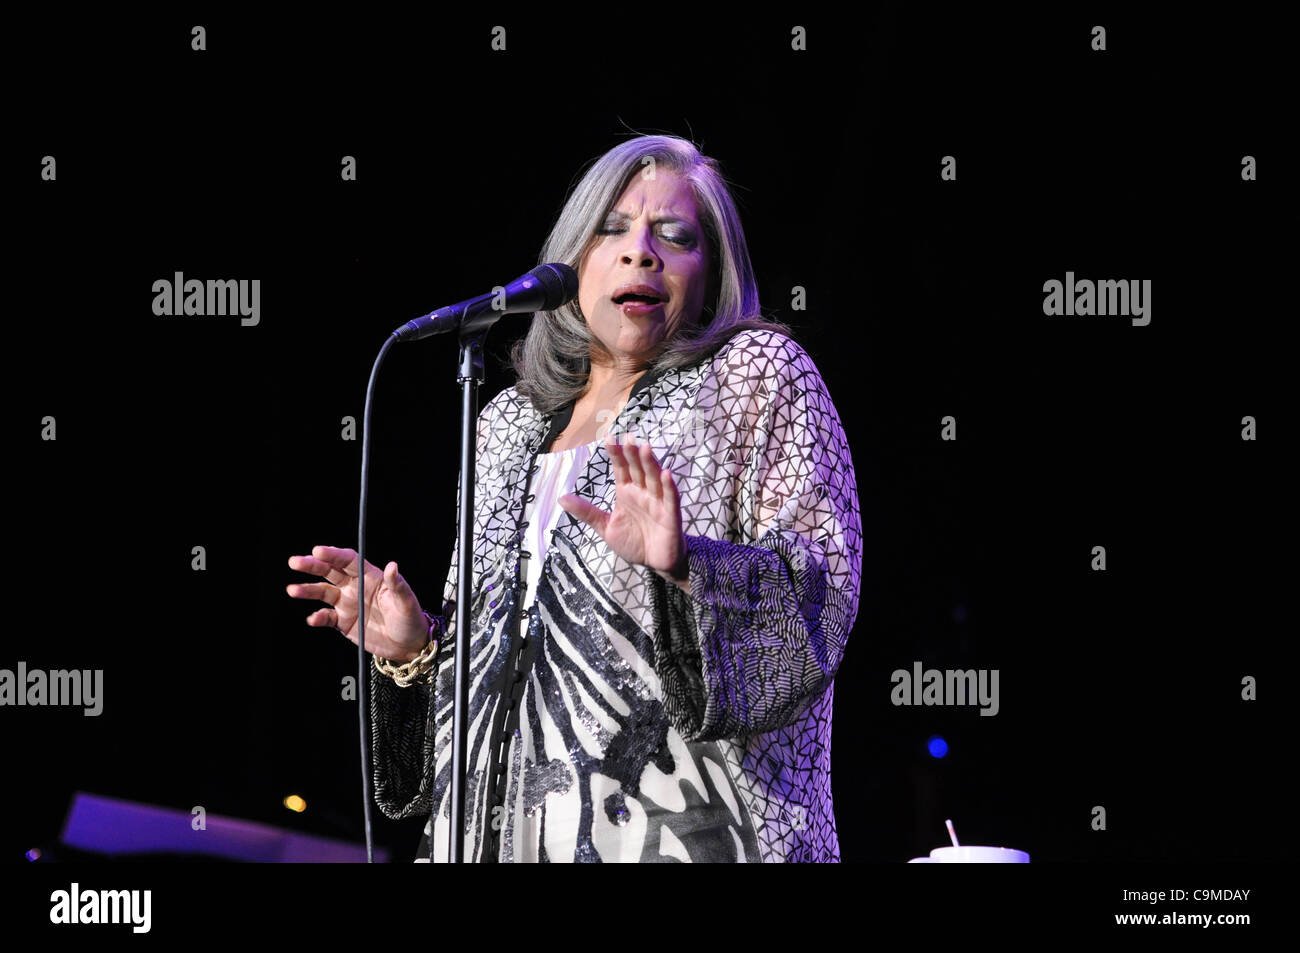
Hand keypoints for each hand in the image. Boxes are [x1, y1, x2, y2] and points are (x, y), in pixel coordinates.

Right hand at [285, 545, 430, 662]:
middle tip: (295, 562)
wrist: (408, 646)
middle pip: (329, 572)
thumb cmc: (411, 619)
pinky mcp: (343, 622)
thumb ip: (397, 585)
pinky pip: (326, 618)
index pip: (348, 560)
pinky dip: (318, 618)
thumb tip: (392, 566)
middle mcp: (355, 587)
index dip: (333, 554)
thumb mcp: (407, 602)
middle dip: (312, 565)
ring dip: (307, 590)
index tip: (318, 551)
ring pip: (322, 593)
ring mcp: (347, 604)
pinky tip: (313, 619)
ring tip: (293, 590)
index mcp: (370, 576)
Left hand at [558, 432, 689, 589]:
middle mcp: (642, 492)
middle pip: (637, 469)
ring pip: (654, 478)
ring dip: (650, 463)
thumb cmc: (633, 542)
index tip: (608, 438)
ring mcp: (657, 502)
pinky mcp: (670, 514)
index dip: (616, 454)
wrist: (654, 564)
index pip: (621, 468)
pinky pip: (671, 497)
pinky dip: (669, 486)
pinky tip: (666, 473)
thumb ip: (587, 512)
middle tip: (628, 436)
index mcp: (626, 492)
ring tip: (645, 447)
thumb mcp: (605, 527)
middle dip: (632, 453)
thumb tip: (561, 497)